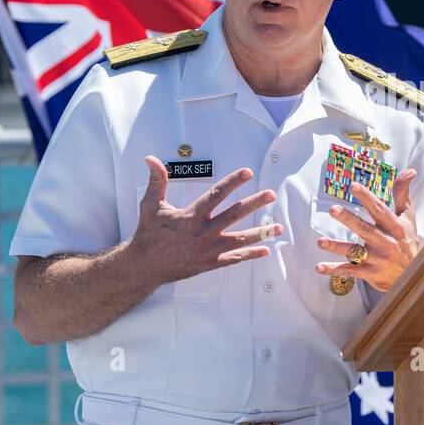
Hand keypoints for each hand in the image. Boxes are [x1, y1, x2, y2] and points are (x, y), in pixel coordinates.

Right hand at [129, 157, 281, 286]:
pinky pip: (233, 259)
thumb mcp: (150, 204)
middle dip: (254, 204)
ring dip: (260, 233)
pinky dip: (250, 255)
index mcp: (190, 216)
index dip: (233, 182)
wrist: (144, 265)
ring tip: (278, 228)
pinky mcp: (209, 263)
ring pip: (239, 240)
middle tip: (271, 195)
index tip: (247, 172)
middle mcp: (202, 233)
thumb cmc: (148, 233)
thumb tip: (151, 159)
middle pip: (233, 215)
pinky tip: (265, 250)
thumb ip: (156, 180)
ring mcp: (207, 249)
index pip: (216, 194)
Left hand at [316, 168, 420, 293]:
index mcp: (394, 226)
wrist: (415, 274)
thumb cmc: (407, 241)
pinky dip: (334, 270)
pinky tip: (319, 267)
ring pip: (354, 252)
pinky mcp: (369, 273)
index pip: (379, 210)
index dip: (367, 197)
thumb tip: (409, 171)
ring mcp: (376, 259)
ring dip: (336, 247)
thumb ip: (402, 194)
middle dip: (348, 219)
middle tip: (333, 209)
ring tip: (320, 242)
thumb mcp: (408, 217)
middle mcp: (385, 242)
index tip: (354, 186)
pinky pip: (349, 271)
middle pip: (364, 229)